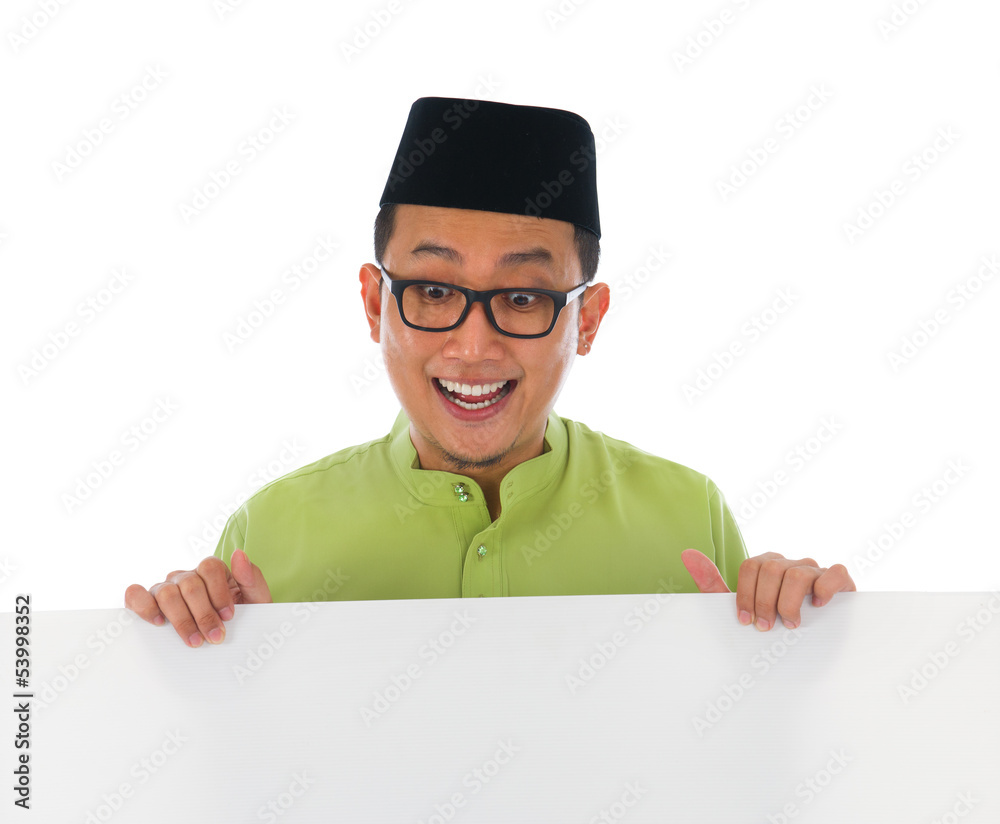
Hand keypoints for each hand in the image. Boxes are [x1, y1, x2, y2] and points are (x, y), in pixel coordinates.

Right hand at [124, 550, 271, 646]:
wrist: (228, 643)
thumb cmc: (242, 620)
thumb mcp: (256, 601)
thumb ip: (251, 578)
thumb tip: (239, 554)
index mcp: (212, 571)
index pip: (210, 567)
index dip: (219, 593)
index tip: (229, 616)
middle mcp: (187, 577)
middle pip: (189, 584)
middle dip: (203, 614)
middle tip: (215, 637)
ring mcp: (165, 588)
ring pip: (165, 592)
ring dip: (181, 619)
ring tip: (193, 641)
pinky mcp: (146, 602)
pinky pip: (135, 594)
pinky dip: (144, 606)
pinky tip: (158, 623)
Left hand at [680, 549, 855, 630]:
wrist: (812, 643)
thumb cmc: (773, 621)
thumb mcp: (741, 606)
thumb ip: (713, 583)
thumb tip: (687, 554)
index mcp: (765, 566)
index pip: (750, 566)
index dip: (745, 595)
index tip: (745, 621)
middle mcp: (789, 563)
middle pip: (771, 568)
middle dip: (765, 602)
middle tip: (767, 627)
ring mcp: (815, 570)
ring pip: (798, 573)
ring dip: (790, 603)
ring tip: (791, 625)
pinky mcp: (840, 581)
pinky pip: (835, 572)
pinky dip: (826, 587)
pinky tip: (819, 606)